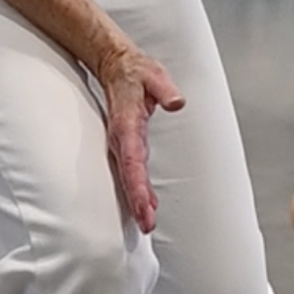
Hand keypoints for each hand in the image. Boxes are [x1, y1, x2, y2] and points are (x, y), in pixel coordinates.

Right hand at [96, 43, 185, 233]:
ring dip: (137, 200)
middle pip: (129, 177)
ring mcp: (123, 143)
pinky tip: (147, 205)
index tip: (144, 207)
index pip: (133, 162)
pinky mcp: (127, 144)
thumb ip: (165, 89)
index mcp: (127, 126)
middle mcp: (122, 139)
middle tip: (146, 226)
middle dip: (136, 203)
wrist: (116, 67)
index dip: (138, 187)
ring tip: (147, 223)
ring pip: (128, 177)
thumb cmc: (136, 72)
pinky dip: (138, 189)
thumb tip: (176, 102)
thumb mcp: (154, 75)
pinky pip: (131, 171)